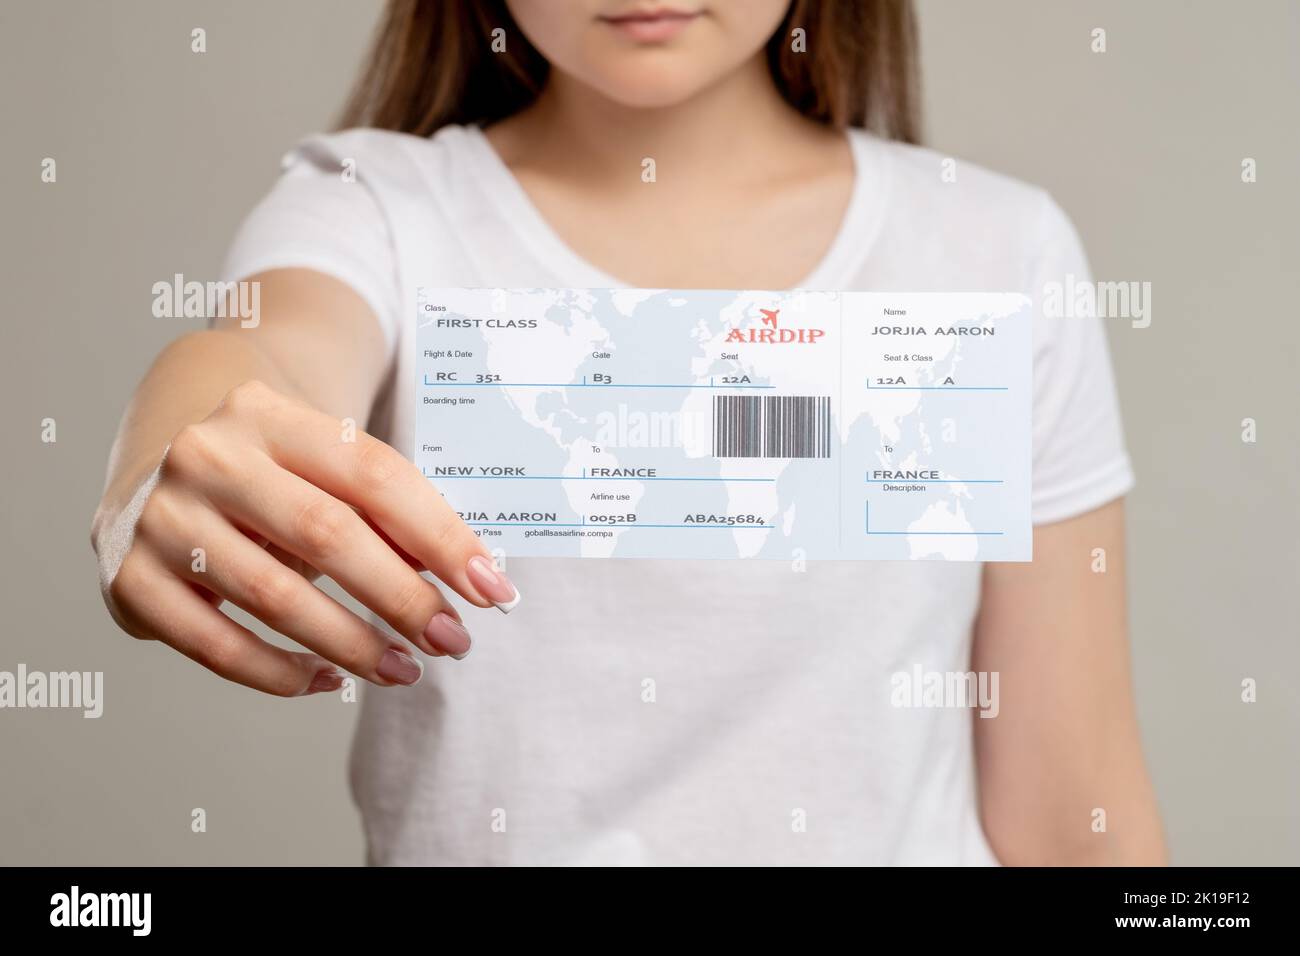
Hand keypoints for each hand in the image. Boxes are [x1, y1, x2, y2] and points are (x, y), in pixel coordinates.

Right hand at [91, 380, 519, 696]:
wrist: (159, 466)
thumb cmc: (271, 476)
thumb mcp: (323, 470)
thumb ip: (383, 516)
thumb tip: (469, 582)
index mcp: (270, 413)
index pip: (374, 475)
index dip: (441, 537)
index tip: (492, 591)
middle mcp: (210, 457)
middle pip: (327, 534)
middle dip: (402, 598)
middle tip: (453, 641)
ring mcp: (164, 517)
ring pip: (274, 596)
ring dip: (352, 645)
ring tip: (403, 670)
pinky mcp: (131, 579)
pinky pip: (217, 645)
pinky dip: (279, 673)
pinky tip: (325, 681)